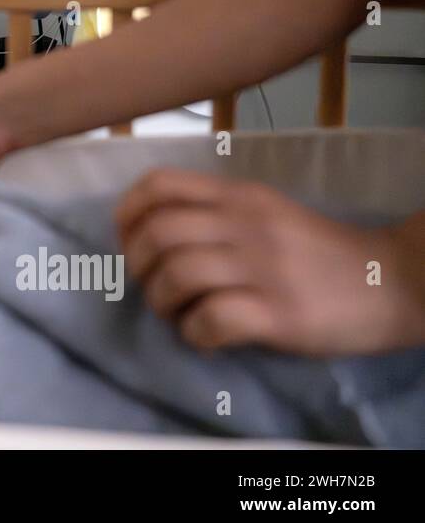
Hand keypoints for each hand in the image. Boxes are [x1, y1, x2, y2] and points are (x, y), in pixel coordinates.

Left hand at [117, 169, 424, 355]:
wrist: (394, 280)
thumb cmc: (318, 252)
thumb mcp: (265, 212)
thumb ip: (215, 214)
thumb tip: (150, 234)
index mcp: (238, 196)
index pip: (159, 184)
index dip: (128, 215)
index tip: (130, 243)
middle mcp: (246, 224)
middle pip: (158, 232)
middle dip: (137, 266)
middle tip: (152, 288)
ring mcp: (263, 268)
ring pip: (178, 274)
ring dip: (162, 302)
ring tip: (178, 315)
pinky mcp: (280, 312)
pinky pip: (213, 319)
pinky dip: (195, 334)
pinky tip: (206, 338)